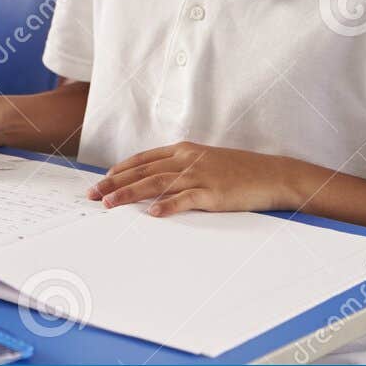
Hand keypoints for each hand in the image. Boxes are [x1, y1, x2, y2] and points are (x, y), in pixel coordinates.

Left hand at [88, 142, 309, 216]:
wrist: (273, 174)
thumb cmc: (238, 171)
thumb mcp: (205, 162)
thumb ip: (180, 168)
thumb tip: (154, 182)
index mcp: (183, 151)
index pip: (142, 160)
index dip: (119, 170)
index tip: (100, 181)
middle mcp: (187, 160)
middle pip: (142, 171)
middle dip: (114, 183)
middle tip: (92, 195)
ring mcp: (200, 175)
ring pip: (156, 183)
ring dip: (130, 194)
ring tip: (109, 203)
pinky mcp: (213, 193)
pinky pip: (185, 199)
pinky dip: (167, 206)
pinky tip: (152, 214)